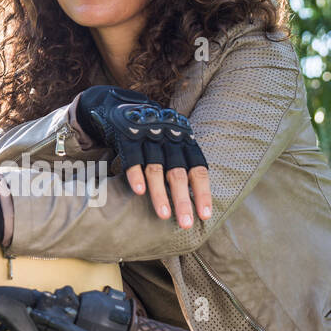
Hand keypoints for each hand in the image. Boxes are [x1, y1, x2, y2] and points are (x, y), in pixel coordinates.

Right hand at [77, 86, 212, 228]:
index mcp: (185, 143)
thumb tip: (196, 203)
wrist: (125, 106)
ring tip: (164, 215)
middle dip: (183, 200)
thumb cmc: (156, 136)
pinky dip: (135, 175)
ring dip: (160, 193)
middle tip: (186, 224)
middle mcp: (169, 139)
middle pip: (178, 173)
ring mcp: (148, 137)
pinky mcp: (128, 138)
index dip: (202, 193)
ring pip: (156, 169)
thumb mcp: (174, 144)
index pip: (198, 170)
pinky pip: (132, 158)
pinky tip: (138, 192)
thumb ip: (183, 167)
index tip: (205, 216)